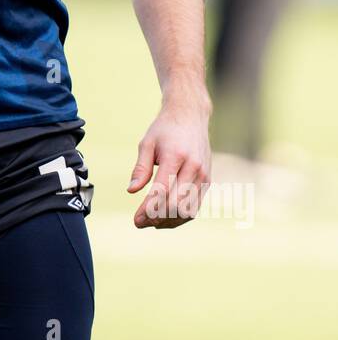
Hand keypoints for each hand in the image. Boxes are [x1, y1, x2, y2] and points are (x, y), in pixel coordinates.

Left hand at [127, 93, 210, 228]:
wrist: (191, 116)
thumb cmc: (165, 129)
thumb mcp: (147, 143)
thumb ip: (140, 168)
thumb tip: (131, 191)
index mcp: (176, 156)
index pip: (162, 191)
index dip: (148, 209)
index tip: (136, 219)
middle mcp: (193, 167)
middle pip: (176, 204)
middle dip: (156, 218)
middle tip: (140, 222)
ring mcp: (203, 175)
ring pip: (188, 210)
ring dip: (168, 221)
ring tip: (151, 223)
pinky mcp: (207, 181)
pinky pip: (196, 206)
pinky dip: (180, 217)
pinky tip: (165, 218)